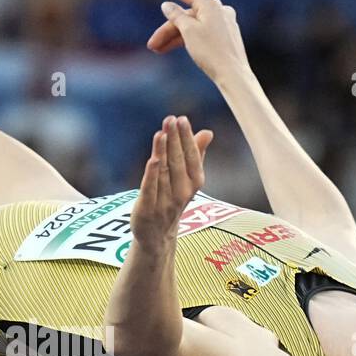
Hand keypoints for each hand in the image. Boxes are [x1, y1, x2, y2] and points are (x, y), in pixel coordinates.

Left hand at [130, 115, 212, 249]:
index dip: (187, 139)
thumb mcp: (186, 179)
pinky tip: (153, 159)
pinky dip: (152, 176)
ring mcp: (165, 204)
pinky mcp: (147, 211)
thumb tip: (208, 132)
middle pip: (178, 163)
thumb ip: (196, 155)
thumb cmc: (172, 200)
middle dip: (175, 141)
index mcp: (193, 184)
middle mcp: (182, 194)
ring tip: (162, 131)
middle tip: (171, 119)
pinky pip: (150, 190)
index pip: (192, 158)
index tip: (182, 120)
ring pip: (164, 174)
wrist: (157, 236)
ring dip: (163, 152)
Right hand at [145, 0, 248, 82]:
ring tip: (158, 50)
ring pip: (191, 26)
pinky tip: (174, 47)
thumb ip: (176, 16)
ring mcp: (222, 22)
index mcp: (210, 3)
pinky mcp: (224, 35)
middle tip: (151, 45)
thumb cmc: (212, 53)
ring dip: (174, 37)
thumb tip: (167, 5)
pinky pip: (200, 33)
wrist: (233, 75)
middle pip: (184, 15)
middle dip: (166, 29)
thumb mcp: (189, 32)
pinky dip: (187, 39)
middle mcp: (218, 9)